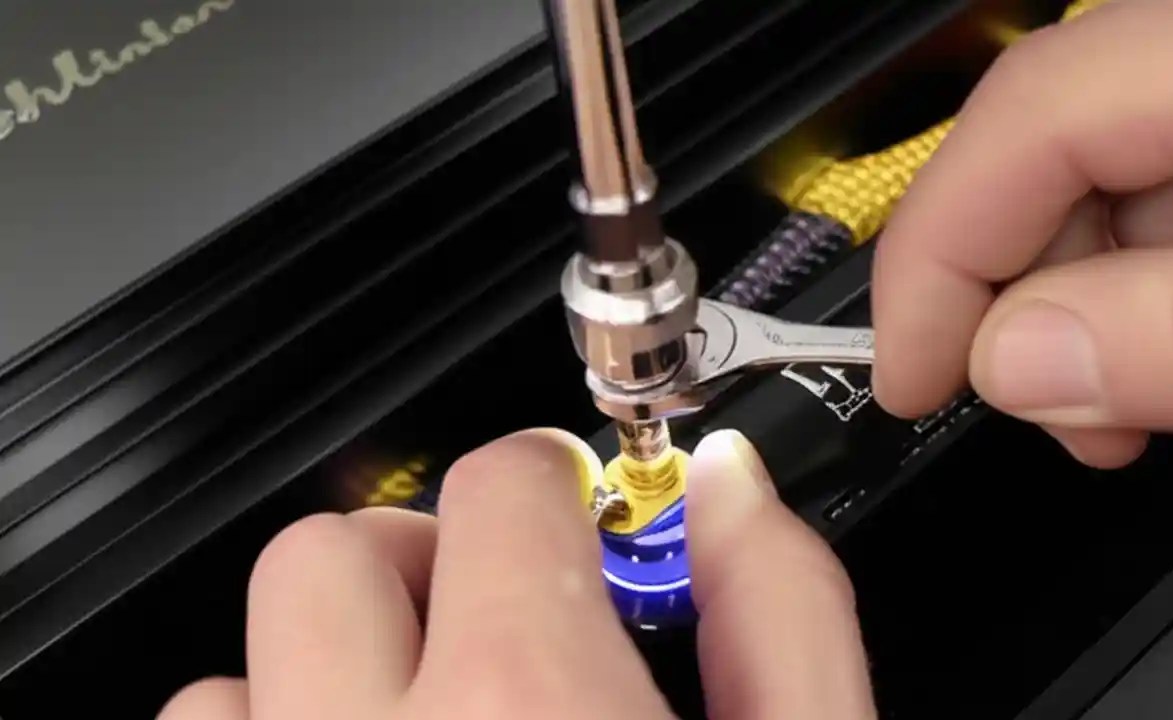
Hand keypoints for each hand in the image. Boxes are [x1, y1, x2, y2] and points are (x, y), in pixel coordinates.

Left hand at [158, 428, 876, 718]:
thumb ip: (787, 616)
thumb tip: (737, 489)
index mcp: (530, 704)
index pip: (505, 484)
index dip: (551, 487)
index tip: (570, 517)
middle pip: (338, 551)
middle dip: (423, 553)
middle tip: (490, 609)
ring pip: (237, 665)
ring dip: (325, 659)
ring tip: (416, 709)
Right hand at [871, 0, 1172, 467]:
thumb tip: (1013, 360)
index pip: (1046, 108)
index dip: (940, 247)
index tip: (910, 373)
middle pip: (1059, 134)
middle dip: (1017, 290)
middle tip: (1038, 408)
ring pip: (1108, 166)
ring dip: (1087, 301)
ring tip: (1126, 407)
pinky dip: (1154, 279)